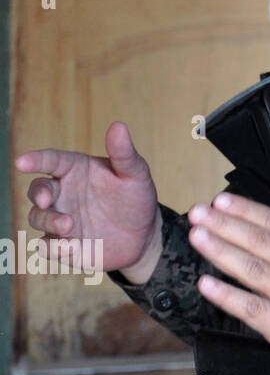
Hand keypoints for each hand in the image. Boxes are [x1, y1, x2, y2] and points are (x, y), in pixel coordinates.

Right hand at [15, 122, 162, 280]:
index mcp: (76, 170)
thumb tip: (118, 125)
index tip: (22, 162)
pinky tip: (70, 247)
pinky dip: (52, 248)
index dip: (36, 160)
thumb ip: (124, 153)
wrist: (143, 237)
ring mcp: (59, 219)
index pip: (51, 161)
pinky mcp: (61, 245)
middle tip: (46, 199)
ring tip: (69, 226)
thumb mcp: (135, 175)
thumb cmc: (136, 199)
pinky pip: (46, 247)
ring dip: (48, 221)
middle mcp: (63, 193)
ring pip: (37, 218)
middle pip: (37, 189)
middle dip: (37, 193)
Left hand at [189, 180, 269, 374]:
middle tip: (198, 212)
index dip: (247, 211)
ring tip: (198, 236)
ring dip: (223, 252)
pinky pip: (254, 309)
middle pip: (260, 242)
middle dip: (226, 225)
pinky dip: (229, 296)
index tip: (221, 200)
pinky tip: (206, 285)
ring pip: (254, 270)